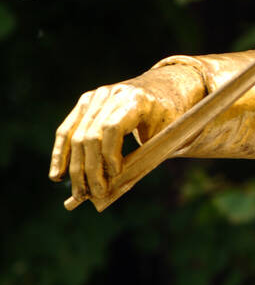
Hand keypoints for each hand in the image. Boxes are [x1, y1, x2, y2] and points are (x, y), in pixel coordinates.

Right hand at [49, 65, 202, 202]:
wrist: (161, 91)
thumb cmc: (167, 119)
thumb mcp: (165, 136)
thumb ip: (144, 156)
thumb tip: (114, 186)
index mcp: (136, 100)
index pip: (112, 127)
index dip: (110, 154)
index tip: (115, 175)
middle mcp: (112, 94)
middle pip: (90, 135)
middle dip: (91, 169)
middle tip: (95, 194)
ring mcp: (95, 97)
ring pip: (75, 136)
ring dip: (75, 168)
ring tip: (79, 193)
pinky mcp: (84, 103)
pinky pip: (67, 130)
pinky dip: (60, 154)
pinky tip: (57, 175)